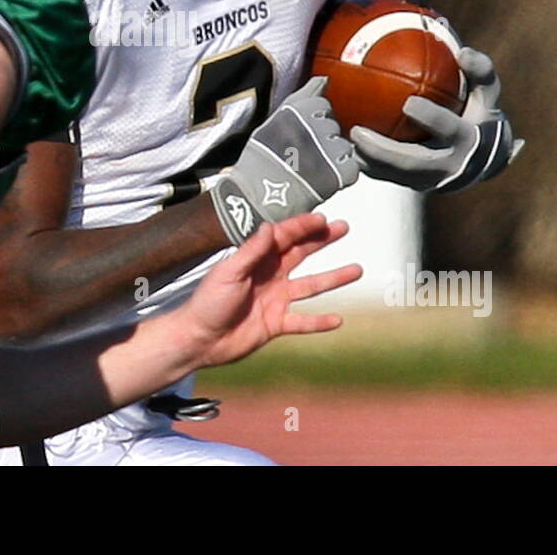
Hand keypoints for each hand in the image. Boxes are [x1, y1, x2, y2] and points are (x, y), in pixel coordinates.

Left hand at [180, 213, 360, 368]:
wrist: (200, 339)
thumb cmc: (208, 303)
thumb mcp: (229, 272)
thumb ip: (251, 251)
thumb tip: (271, 227)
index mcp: (256, 260)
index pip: (284, 237)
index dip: (302, 226)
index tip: (322, 218)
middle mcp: (269, 276)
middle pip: (301, 254)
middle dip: (321, 241)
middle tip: (343, 228)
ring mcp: (275, 299)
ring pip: (310, 286)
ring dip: (333, 278)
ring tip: (356, 269)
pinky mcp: (276, 323)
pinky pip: (303, 321)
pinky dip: (319, 321)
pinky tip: (338, 320)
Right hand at [211, 77, 360, 244]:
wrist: (257, 196)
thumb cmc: (261, 159)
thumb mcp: (277, 118)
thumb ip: (303, 95)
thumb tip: (324, 79)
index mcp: (300, 109)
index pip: (321, 105)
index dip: (311, 122)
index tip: (298, 136)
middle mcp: (318, 125)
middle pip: (332, 125)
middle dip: (322, 139)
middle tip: (301, 155)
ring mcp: (331, 148)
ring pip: (343, 146)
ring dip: (332, 157)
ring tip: (311, 168)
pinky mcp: (341, 172)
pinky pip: (351, 167)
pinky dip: (340, 175)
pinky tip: (322, 180)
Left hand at [350, 46, 523, 192]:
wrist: (483, 160)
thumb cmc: (479, 113)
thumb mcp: (486, 92)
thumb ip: (478, 68)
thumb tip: (456, 41)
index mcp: (467, 139)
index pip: (449, 128)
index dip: (431, 118)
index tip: (408, 104)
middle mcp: (449, 165)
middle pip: (412, 162)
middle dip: (383, 151)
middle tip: (356, 132)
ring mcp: (429, 179)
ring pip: (393, 175)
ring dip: (367, 159)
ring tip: (342, 140)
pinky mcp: (413, 184)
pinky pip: (385, 176)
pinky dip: (365, 162)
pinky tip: (343, 145)